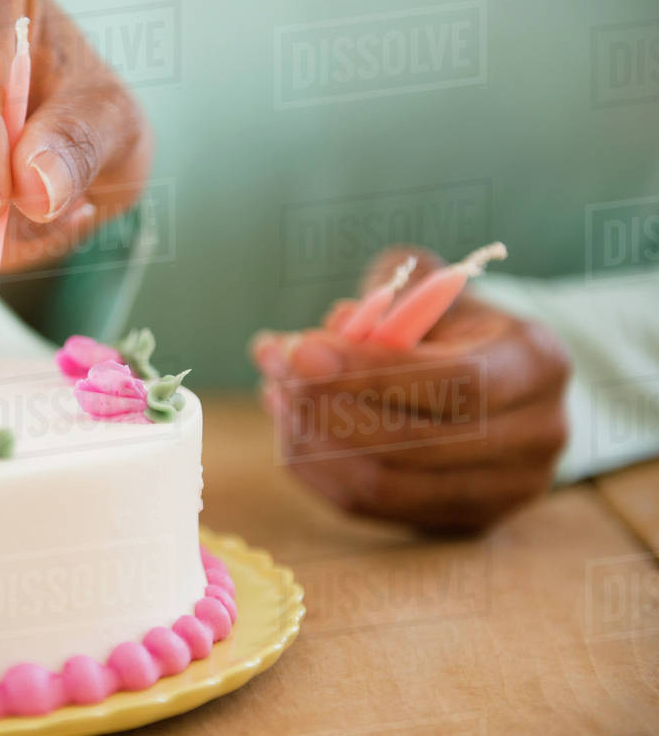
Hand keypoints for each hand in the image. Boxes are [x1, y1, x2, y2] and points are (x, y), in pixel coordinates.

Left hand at [252, 247, 571, 532]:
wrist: (499, 382)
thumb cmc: (453, 326)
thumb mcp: (430, 288)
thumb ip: (385, 292)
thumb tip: (335, 325)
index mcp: (536, 364)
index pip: (455, 381)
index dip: (371, 372)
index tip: (300, 350)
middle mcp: (536, 435)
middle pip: (417, 442)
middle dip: (328, 405)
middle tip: (275, 367)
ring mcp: (504, 490)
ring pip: (386, 484)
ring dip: (313, 440)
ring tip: (276, 393)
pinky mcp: (462, 523)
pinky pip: (371, 508)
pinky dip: (318, 470)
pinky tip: (290, 429)